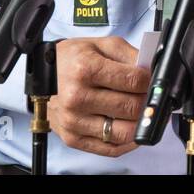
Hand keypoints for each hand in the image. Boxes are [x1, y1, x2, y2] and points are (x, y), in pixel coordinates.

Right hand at [48, 36, 150, 157]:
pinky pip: (111, 148)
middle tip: (150, 96)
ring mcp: (75, 121)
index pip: (134, 81)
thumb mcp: (100, 45)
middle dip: (147, 101)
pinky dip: (128, 142)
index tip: (153, 81)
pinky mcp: (73, 138)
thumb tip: (152, 71)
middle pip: (131, 107)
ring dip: (140, 123)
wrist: (40, 77)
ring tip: (141, 112)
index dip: (150, 81)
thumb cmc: (71, 59)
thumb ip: (129, 55)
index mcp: (85, 69)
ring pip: (124, 132)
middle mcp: (78, 97)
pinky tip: (132, 129)